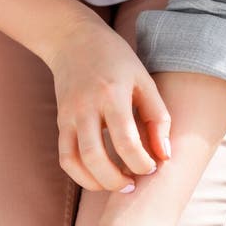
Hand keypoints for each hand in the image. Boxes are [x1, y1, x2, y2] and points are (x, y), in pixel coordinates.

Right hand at [48, 14, 171, 192]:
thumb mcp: (144, 81)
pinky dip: (81, 175)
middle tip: (134, 185)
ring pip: (76, 162)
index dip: (140, 162)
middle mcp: (86, 107)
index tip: (152, 167)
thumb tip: (165, 156)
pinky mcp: (60, 124)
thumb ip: (157, 119)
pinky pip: (65, 159)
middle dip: (116, 180)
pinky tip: (100, 177)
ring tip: (118, 184)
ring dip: (97, 183)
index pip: (125, 140)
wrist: (73, 40)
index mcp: (112, 94)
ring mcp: (68, 117)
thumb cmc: (116, 61)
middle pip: (95, 157)